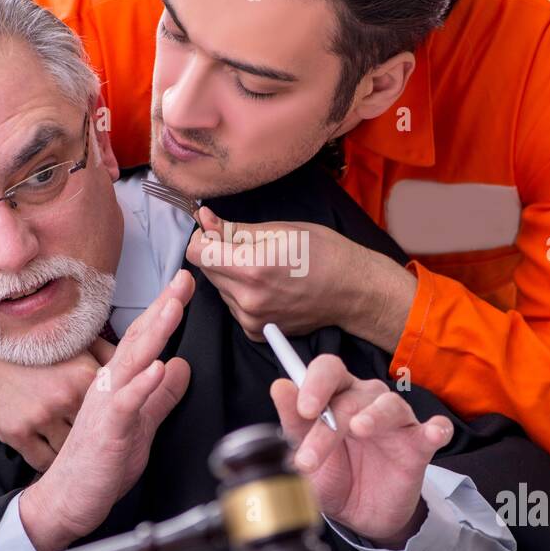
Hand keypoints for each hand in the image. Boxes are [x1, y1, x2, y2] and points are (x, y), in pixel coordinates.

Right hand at [0, 330, 115, 472]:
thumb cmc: (24, 347)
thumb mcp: (68, 344)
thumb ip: (104, 356)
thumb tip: (138, 363)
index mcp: (85, 374)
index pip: (113, 409)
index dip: (110, 418)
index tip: (109, 426)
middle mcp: (65, 396)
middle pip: (93, 432)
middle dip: (90, 437)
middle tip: (88, 441)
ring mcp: (40, 415)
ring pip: (69, 450)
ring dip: (68, 452)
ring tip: (68, 448)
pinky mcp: (17, 432)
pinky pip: (42, 461)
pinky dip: (47, 460)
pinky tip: (47, 449)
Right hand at [19, 270, 193, 550]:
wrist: (64, 499)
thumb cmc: (98, 462)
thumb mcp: (140, 425)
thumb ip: (159, 397)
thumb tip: (179, 367)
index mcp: (119, 383)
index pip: (145, 339)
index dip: (165, 310)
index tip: (185, 284)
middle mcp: (109, 387)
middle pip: (139, 340)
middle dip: (163, 307)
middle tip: (183, 279)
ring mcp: (105, 406)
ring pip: (132, 363)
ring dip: (154, 333)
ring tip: (173, 307)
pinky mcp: (106, 430)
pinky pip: (124, 404)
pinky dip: (142, 384)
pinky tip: (158, 367)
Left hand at [185, 207, 416, 352]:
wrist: (352, 291)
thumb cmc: (323, 253)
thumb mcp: (280, 229)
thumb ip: (235, 228)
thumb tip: (204, 218)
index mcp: (252, 268)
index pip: (197, 253)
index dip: (204, 238)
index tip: (217, 233)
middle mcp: (248, 299)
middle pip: (206, 271)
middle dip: (218, 255)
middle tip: (250, 247)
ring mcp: (252, 319)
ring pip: (219, 289)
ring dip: (230, 276)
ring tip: (264, 268)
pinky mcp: (256, 331)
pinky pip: (233, 307)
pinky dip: (242, 295)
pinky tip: (268, 287)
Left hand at [269, 354, 452, 548]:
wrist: (359, 515)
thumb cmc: (334, 475)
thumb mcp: (306, 454)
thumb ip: (293, 421)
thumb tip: (280, 386)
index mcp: (337, 395)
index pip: (329, 370)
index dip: (315, 383)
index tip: (303, 409)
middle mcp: (367, 400)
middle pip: (350, 397)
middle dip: (326, 428)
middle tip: (307, 458)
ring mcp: (396, 421)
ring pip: (389, 405)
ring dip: (373, 416)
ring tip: (358, 429)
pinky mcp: (419, 445)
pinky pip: (435, 429)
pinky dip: (436, 429)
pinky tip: (433, 433)